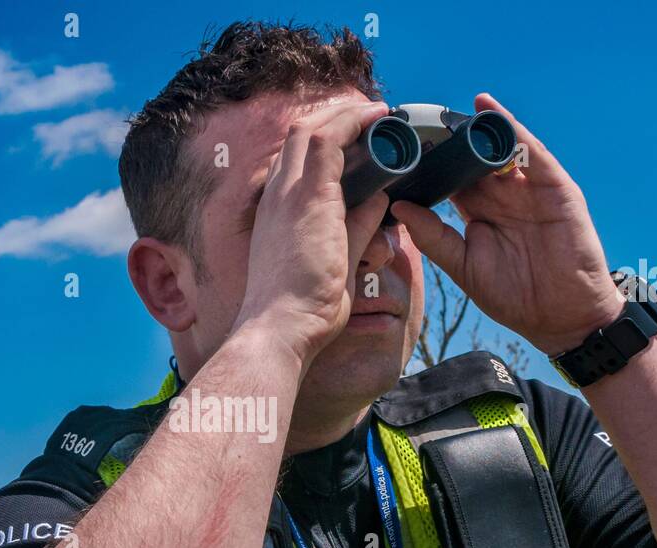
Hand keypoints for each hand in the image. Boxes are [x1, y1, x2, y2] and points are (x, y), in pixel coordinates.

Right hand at [231, 99, 390, 363]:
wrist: (280, 328)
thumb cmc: (302, 308)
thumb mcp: (338, 258)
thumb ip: (357, 226)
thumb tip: (380, 200)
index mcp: (277, 211)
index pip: (296, 161)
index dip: (327, 142)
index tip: (358, 138)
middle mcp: (276, 195)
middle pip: (300, 135)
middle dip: (337, 118)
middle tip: (373, 117)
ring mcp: (288, 193)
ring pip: (313, 130)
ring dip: (347, 114)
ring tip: (380, 112)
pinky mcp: (308, 196)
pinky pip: (330, 140)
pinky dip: (354, 122)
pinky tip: (379, 116)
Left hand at [391, 93, 623, 357]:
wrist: (562, 317)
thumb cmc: (515, 296)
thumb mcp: (464, 266)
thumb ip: (433, 237)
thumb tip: (399, 207)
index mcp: (478, 212)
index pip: (449, 177)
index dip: (427, 162)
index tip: (396, 146)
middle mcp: (502, 194)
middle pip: (471, 156)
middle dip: (447, 137)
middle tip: (415, 116)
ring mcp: (529, 188)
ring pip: (500, 147)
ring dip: (476, 127)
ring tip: (446, 108)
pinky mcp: (555, 187)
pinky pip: (533, 153)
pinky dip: (513, 130)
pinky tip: (490, 113)